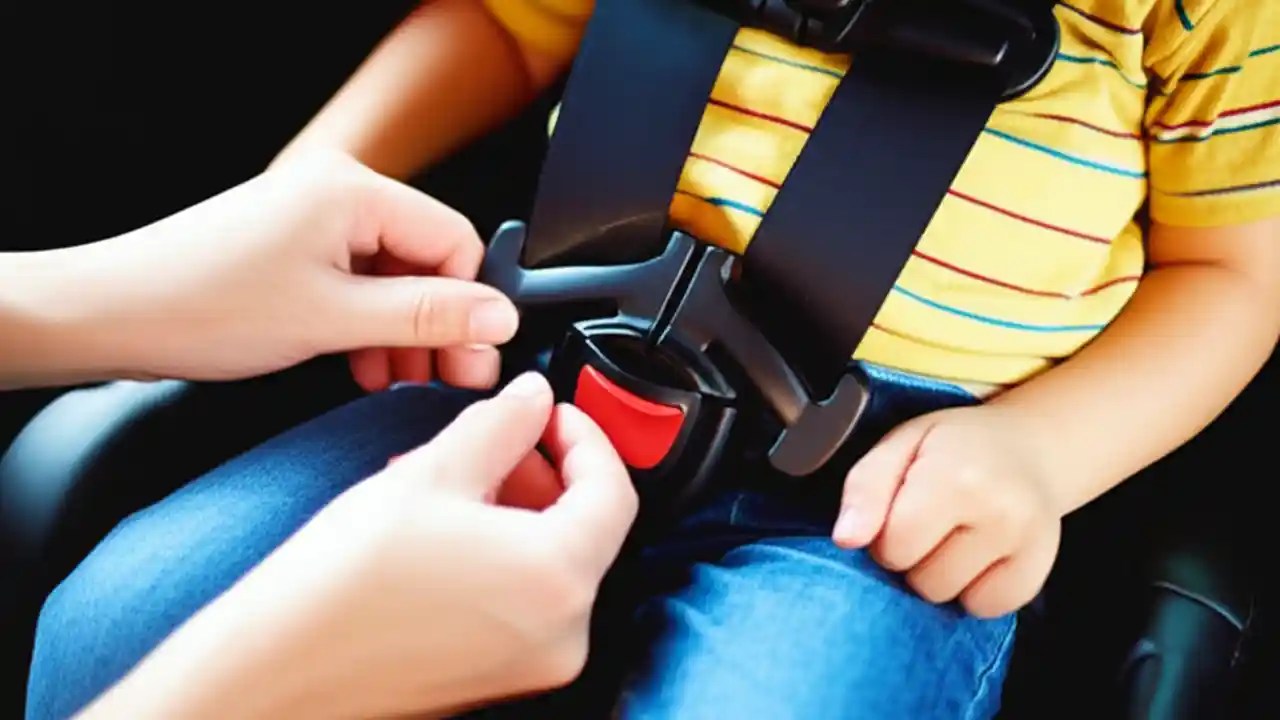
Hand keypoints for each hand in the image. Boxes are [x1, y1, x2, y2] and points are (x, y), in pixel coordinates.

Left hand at [67, 150, 517, 388]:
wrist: (113, 314)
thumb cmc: (203, 305)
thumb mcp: (334, 319)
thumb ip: (426, 316)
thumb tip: (497, 316)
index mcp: (353, 191)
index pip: (453, 239)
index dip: (470, 302)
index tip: (475, 355)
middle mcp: (337, 194)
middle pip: (426, 260)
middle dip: (438, 324)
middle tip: (449, 379)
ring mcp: (313, 221)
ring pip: (392, 279)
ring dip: (402, 334)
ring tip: (396, 381)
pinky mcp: (294, 249)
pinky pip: (356, 285)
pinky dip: (368, 327)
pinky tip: (366, 366)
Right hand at [92, 373, 637, 719]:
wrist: (272, 672)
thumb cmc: (338, 588)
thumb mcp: (432, 473)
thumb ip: (501, 425)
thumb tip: (533, 398)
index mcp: (557, 579)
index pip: (614, 491)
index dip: (587, 438)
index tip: (555, 413)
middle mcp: (561, 633)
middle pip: (586, 529)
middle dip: (544, 473)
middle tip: (498, 439)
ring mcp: (531, 663)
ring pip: (551, 563)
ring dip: (516, 510)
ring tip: (451, 481)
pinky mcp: (496, 678)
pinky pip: (523, 601)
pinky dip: (500, 556)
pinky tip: (445, 530)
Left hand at [832, 405, 1061, 617]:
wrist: (1030, 446)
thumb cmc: (953, 446)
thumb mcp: (898, 445)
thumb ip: (865, 487)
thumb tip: (846, 539)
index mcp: (955, 476)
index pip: (894, 547)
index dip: (885, 534)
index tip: (900, 511)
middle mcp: (1000, 512)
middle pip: (922, 580)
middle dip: (914, 556)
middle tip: (931, 521)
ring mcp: (1027, 545)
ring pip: (952, 598)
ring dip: (942, 575)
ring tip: (955, 535)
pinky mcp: (1040, 570)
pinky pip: (987, 608)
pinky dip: (975, 590)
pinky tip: (979, 556)